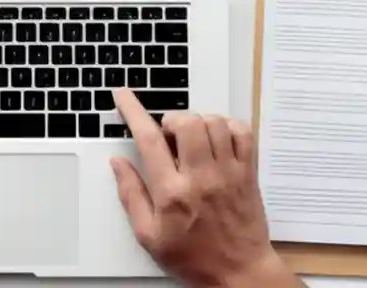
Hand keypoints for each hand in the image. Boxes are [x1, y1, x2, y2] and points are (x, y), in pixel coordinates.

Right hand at [110, 89, 302, 287]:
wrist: (238, 272)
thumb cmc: (194, 257)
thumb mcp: (148, 235)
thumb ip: (131, 195)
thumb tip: (118, 163)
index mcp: (172, 194)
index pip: (149, 140)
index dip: (133, 111)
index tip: (123, 96)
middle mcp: (201, 178)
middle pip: (187, 123)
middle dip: (171, 119)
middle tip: (167, 134)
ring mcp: (229, 173)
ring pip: (214, 123)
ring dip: (198, 122)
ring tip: (192, 140)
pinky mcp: (248, 173)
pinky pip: (242, 132)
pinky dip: (228, 126)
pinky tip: (217, 139)